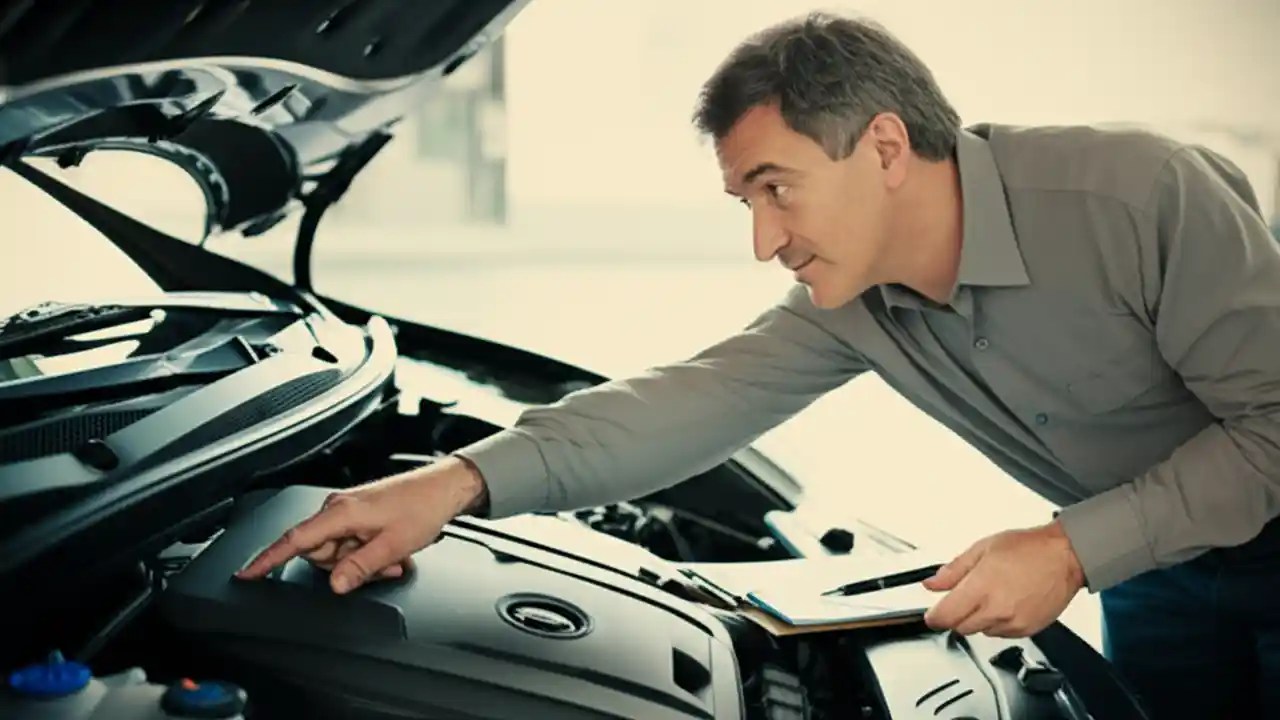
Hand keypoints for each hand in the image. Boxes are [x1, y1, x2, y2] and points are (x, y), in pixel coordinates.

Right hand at [235, 456, 487, 594]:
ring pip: (336, 552)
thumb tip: (334, 584)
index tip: (246, 574)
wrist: (444, 488)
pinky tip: (390, 550)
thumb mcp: (393, 545)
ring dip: (360, 562)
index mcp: (341, 512)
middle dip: (346, 567)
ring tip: (391, 555)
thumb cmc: (422, 508)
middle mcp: (338, 508)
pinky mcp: (358, 514)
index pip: (294, 540)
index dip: (267, 559)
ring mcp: (348, 511)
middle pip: (319, 553)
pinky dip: (367, 552)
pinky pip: (350, 543)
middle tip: (382, 565)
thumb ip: (360, 567)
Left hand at [921, 520, 1084, 637]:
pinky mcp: (1027, 630)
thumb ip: (953, 570)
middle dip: (956, 615)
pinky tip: (1006, 603)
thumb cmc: (1029, 549)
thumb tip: (932, 583)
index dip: (934, 617)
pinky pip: (1001, 634)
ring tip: (992, 595)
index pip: (945, 617)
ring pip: (981, 632)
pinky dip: (997, 623)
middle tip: (965, 597)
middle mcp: (996, 610)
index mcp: (981, 588)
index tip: (932, 614)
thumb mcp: (982, 549)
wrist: (1065, 557)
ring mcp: (1013, 623)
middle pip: (960, 628)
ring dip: (978, 619)